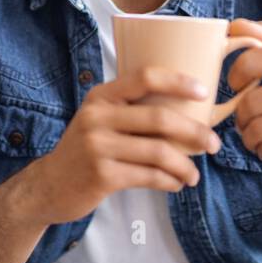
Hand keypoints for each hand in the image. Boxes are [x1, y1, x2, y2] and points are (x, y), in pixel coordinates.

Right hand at [19, 66, 222, 226]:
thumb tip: (187, 108)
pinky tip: (176, 184)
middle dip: (195, 132)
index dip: (178, 81)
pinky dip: (169, 181)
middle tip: (214, 144)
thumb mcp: (99, 119)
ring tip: (194, 175)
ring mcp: (97, 147)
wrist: (48, 185)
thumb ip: (130, 109)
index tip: (204, 91)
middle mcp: (97, 117)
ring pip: (158, 153)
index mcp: (101, 96)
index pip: (145, 77)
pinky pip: (149, 177)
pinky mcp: (102, 176)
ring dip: (185, 165)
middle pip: (159, 119)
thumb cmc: (86, 149)